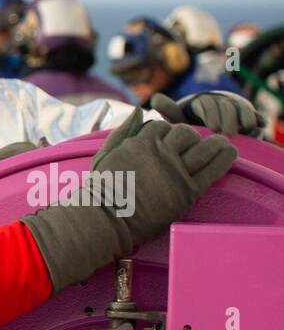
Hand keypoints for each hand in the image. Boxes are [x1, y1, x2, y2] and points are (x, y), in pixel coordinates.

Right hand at [22, 109, 236, 291]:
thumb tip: (139, 110)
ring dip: (212, 143)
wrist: (105, 220)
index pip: (161, 126)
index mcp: (140, 143)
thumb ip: (122, 131)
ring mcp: (175, 172)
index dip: (163, 132)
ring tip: (219, 143)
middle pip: (184, 133)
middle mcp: (160, 154)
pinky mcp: (188, 191)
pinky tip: (228, 152)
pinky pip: (214, 168)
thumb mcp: (105, 155)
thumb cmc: (100, 190)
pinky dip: (224, 157)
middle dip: (187, 137)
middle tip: (189, 147)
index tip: (164, 142)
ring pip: (203, 146)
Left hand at [150, 91, 262, 135]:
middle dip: (224, 118)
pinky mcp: (245, 114)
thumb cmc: (188, 125)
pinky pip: (252, 114)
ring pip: (238, 108)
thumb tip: (155, 97)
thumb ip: (169, 110)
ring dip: (238, 120)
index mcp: (201, 101)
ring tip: (236, 133)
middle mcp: (218, 101)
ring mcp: (233, 106)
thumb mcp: (178, 118)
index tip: (212, 128)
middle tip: (222, 133)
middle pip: (224, 105)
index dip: (211, 114)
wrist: (208, 129)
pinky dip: (254, 118)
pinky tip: (255, 126)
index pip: (206, 103)